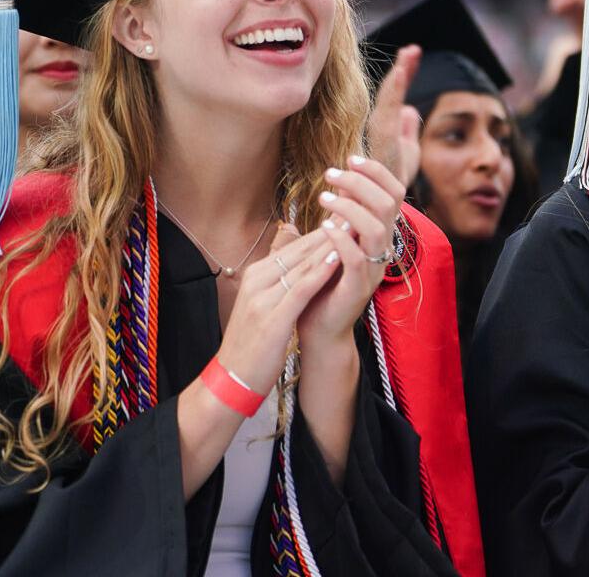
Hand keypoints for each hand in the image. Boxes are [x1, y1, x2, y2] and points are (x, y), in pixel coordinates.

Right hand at [216, 225, 340, 393]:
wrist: (231, 378)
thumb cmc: (254, 341)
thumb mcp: (264, 302)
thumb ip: (278, 276)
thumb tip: (294, 249)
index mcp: (256, 275)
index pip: (294, 246)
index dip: (323, 230)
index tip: (347, 214)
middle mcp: (257, 281)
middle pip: (299, 250)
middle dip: (330, 231)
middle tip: (357, 210)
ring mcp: (262, 299)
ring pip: (301, 265)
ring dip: (329, 244)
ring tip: (353, 225)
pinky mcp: (272, 319)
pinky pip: (299, 289)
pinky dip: (319, 272)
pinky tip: (337, 259)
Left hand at [298, 156, 407, 347]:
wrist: (319, 329)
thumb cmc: (323, 284)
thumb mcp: (334, 243)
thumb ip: (341, 217)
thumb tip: (339, 182)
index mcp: (380, 236)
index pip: (394, 194)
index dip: (377, 172)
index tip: (351, 158)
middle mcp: (383, 250)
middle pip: (389, 204)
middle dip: (362, 182)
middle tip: (332, 173)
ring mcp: (374, 269)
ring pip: (376, 227)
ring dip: (349, 206)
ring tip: (323, 197)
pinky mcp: (358, 288)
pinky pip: (357, 257)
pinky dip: (340, 238)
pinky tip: (322, 226)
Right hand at [367, 45, 423, 187]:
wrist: (381, 207)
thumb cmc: (392, 181)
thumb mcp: (409, 152)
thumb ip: (408, 130)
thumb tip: (410, 109)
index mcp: (387, 128)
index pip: (396, 96)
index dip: (404, 75)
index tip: (413, 53)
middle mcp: (381, 128)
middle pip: (392, 93)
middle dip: (402, 70)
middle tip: (413, 48)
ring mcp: (380, 135)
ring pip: (388, 101)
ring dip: (398, 79)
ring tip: (408, 56)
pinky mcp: (381, 144)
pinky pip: (388, 115)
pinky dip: (393, 94)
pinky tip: (401, 76)